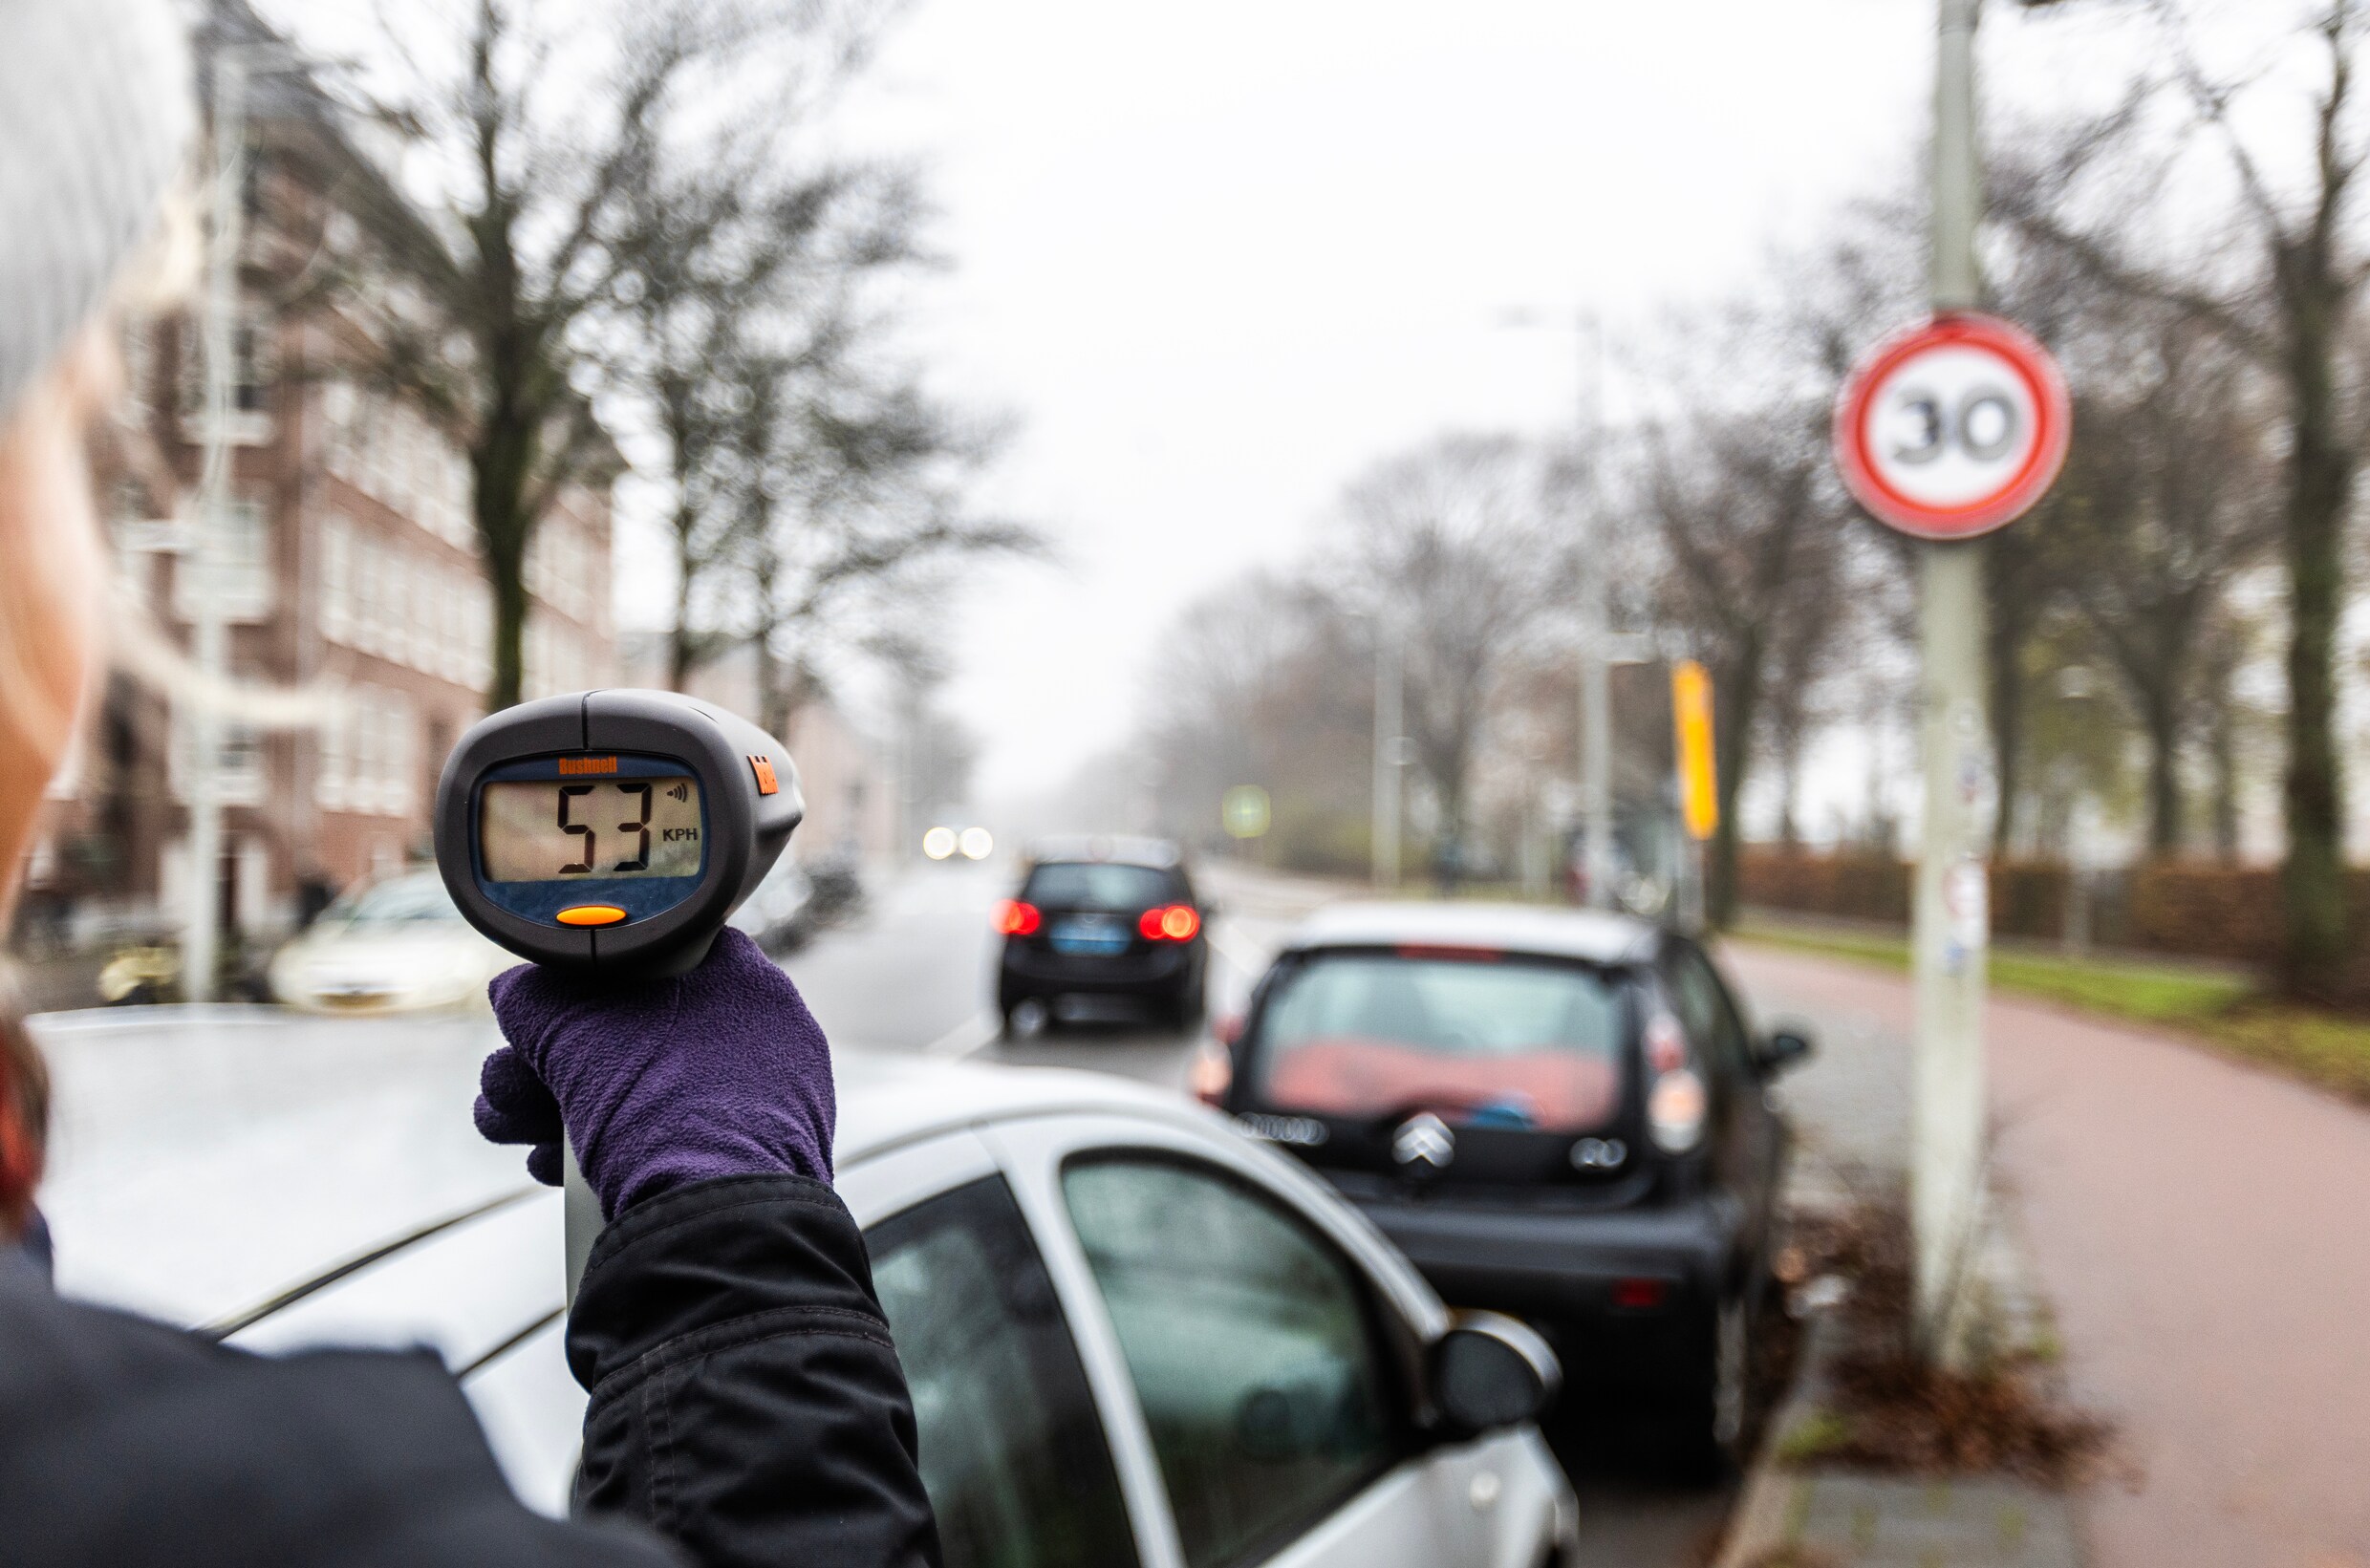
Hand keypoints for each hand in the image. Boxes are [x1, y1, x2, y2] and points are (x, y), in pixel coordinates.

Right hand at [474, 927, 834, 1218]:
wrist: (715, 1221)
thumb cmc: (658, 1109)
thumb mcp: (575, 1031)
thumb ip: (539, 997)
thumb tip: (519, 993)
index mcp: (744, 986)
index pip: (657, 957)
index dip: (588, 980)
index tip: (543, 1010)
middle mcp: (758, 1043)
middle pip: (631, 1034)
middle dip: (547, 1062)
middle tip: (505, 1084)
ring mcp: (752, 1112)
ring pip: (633, 1095)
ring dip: (553, 1109)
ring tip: (508, 1125)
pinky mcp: (733, 1170)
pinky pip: (655, 1146)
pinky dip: (597, 1154)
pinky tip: (551, 1168)